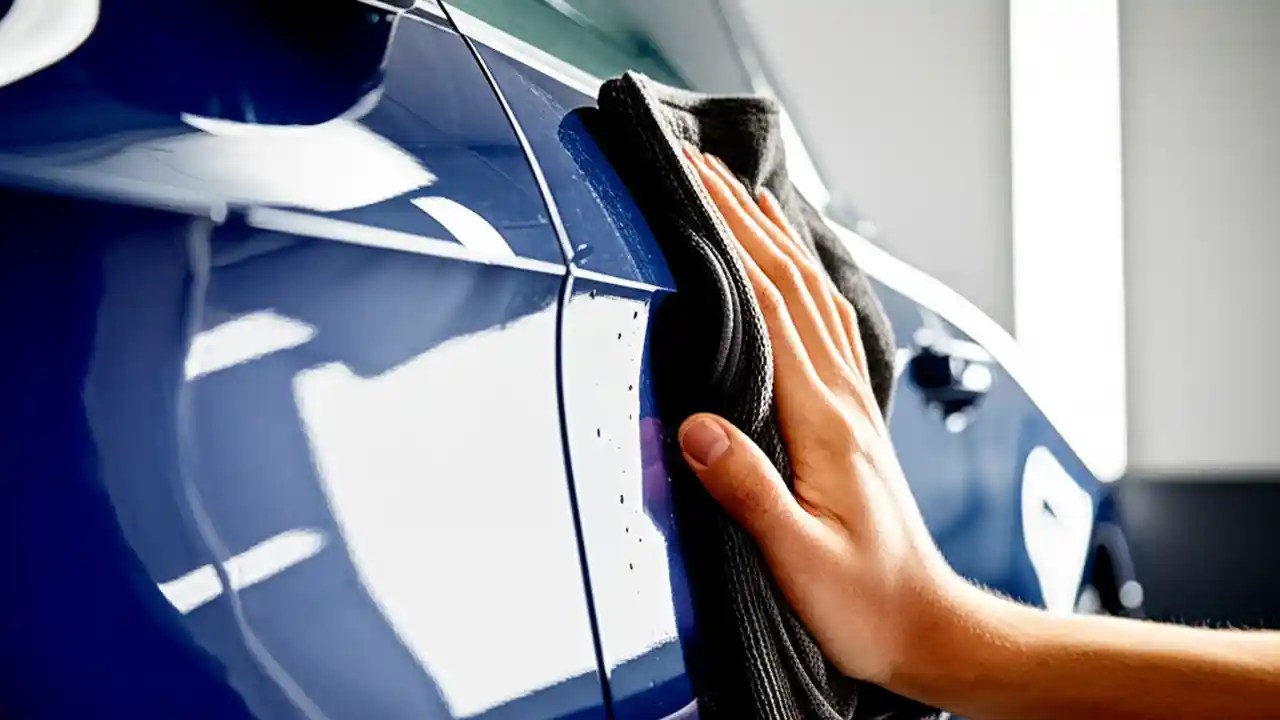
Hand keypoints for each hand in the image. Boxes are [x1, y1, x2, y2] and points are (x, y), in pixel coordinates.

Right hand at [677, 147, 975, 686]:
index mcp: (823, 422)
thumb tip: (697, 425)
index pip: (771, 307)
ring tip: (749, 198)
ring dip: (779, 240)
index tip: (697, 190)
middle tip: (705, 168)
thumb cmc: (865, 602)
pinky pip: (828, 330)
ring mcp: (851, 408)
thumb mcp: (798, 557)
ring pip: (814, 298)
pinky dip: (805, 284)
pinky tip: (796, 279)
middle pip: (792, 285)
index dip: (732, 241)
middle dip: (747, 218)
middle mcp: (842, 401)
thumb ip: (748, 489)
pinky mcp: (851, 423)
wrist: (927, 627)